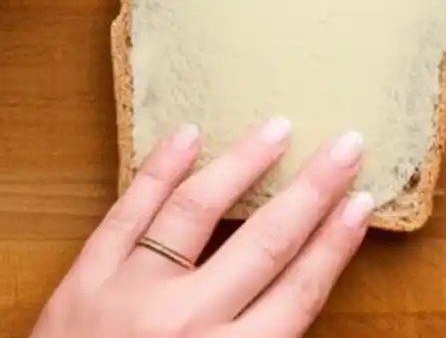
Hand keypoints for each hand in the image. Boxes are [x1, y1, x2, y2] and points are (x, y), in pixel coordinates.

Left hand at [31, 118, 371, 336]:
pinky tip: (187, 136)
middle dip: (314, 190)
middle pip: (266, 242)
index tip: (362, 201)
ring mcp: (132, 295)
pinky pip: (125, 215)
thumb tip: (299, 290)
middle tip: (346, 143)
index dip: (335, 243)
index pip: (300, 290)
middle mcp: (188, 323)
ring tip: (277, 127)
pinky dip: (157, 172)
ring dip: (242, 164)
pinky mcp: (83, 282)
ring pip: (197, 211)